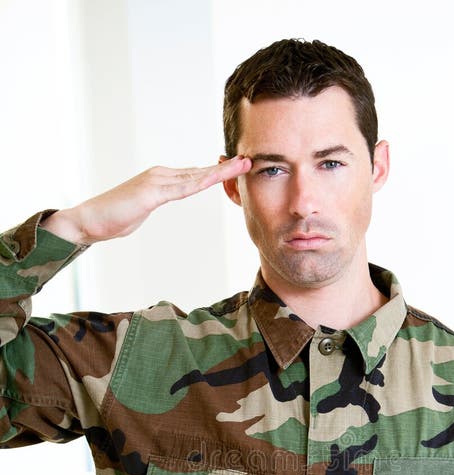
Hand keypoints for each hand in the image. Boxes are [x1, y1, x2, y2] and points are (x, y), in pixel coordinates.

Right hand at [41, 156, 251, 243]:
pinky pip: (181, 188)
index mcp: (160, 180)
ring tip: (242, 164)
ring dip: (221, 171)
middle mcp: (161, 175)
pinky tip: (216, 179)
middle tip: (249, 160)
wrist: (89, 220)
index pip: (195, 176)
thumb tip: (164, 198)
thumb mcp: (142, 209)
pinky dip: (201, 182)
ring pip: (195, 176)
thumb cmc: (113, 218)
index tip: (237, 169)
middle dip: (226, 167)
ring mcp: (156, 182)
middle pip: (200, 172)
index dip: (217, 172)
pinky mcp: (151, 193)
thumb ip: (156, 202)